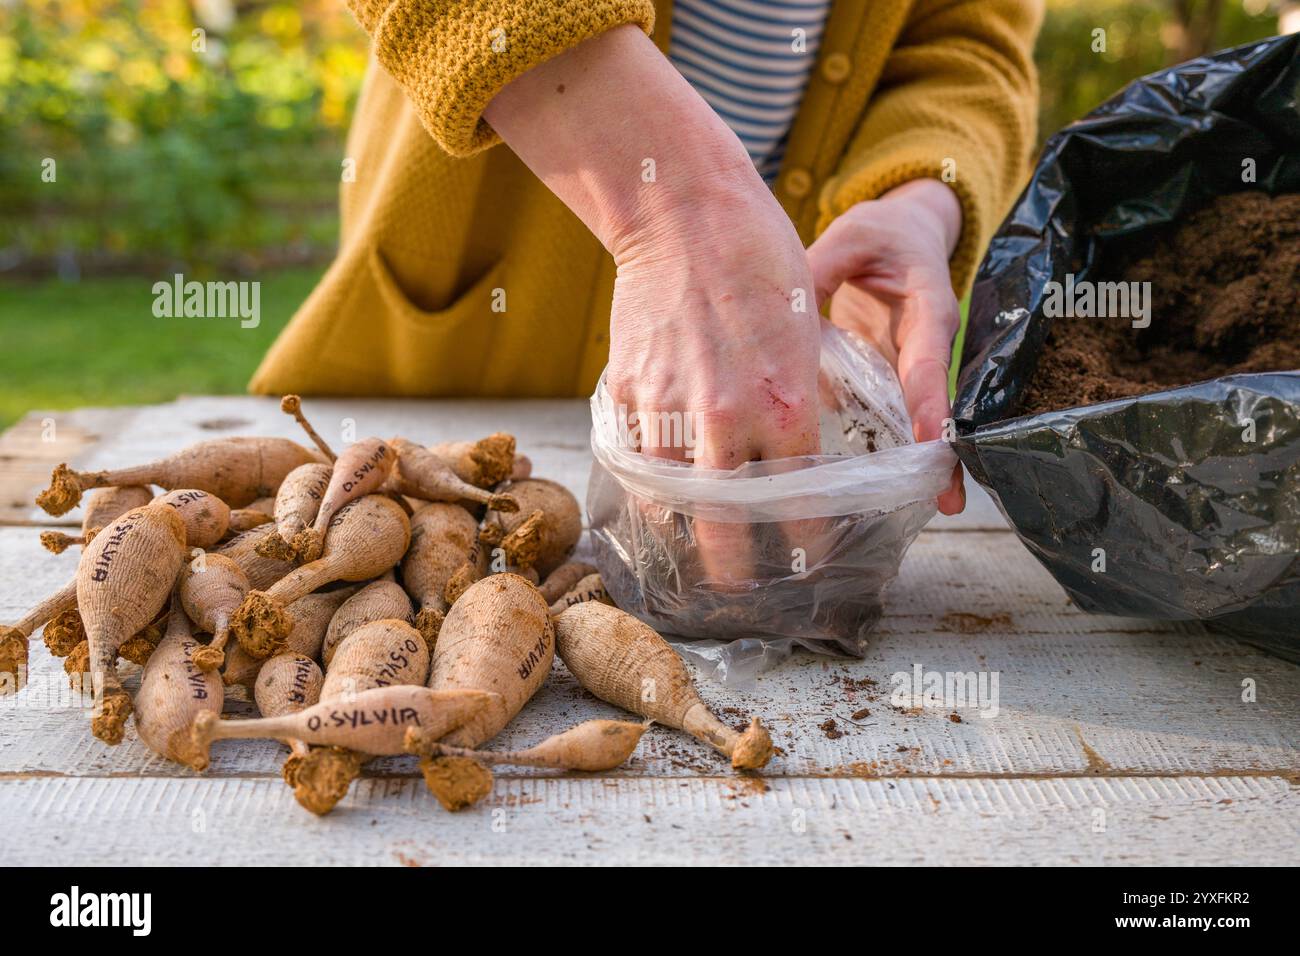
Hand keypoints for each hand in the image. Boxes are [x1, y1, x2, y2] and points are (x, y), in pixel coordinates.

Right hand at [486, 25, 821, 584]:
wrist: (681, 211)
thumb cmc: (758, 257)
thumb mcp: (804, 328)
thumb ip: (797, 395)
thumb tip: (794, 445)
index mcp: (785, 401)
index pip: (800, 500)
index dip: (805, 543)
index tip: (809, 561)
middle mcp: (726, 417)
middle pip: (730, 524)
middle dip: (739, 571)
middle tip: (744, 591)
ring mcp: (668, 408)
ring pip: (673, 505)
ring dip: (686, 540)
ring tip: (695, 560)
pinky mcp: (626, 393)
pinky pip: (634, 463)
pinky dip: (646, 493)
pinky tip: (657, 508)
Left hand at [807, 179, 965, 513]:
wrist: (901, 238)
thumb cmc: (878, 237)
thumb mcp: (852, 239)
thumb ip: (823, 270)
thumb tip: (786, 306)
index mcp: (927, 310)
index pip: (930, 360)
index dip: (931, 401)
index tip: (933, 439)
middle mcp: (926, 349)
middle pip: (938, 406)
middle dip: (944, 454)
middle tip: (946, 500)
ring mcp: (911, 372)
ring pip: (919, 424)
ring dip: (920, 466)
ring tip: (925, 510)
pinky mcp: (891, 384)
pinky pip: (890, 422)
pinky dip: (884, 455)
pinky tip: (868, 494)